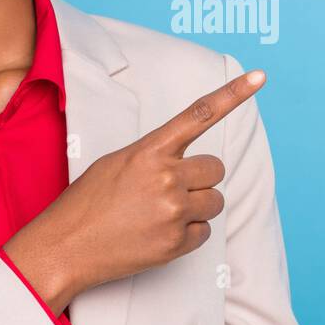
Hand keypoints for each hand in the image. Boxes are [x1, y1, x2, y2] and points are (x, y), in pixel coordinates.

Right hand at [3, 69, 266, 312]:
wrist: (64, 247)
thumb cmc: (87, 203)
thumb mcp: (117, 163)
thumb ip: (155, 156)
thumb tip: (186, 164)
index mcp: (149, 150)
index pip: (200, 114)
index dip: (234, 94)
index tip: (260, 77)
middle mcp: (166, 177)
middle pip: (217, 169)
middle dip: (201, 180)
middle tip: (173, 190)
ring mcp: (173, 212)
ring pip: (215, 202)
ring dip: (197, 208)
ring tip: (161, 214)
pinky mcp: (176, 244)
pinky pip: (204, 233)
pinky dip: (188, 234)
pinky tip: (158, 234)